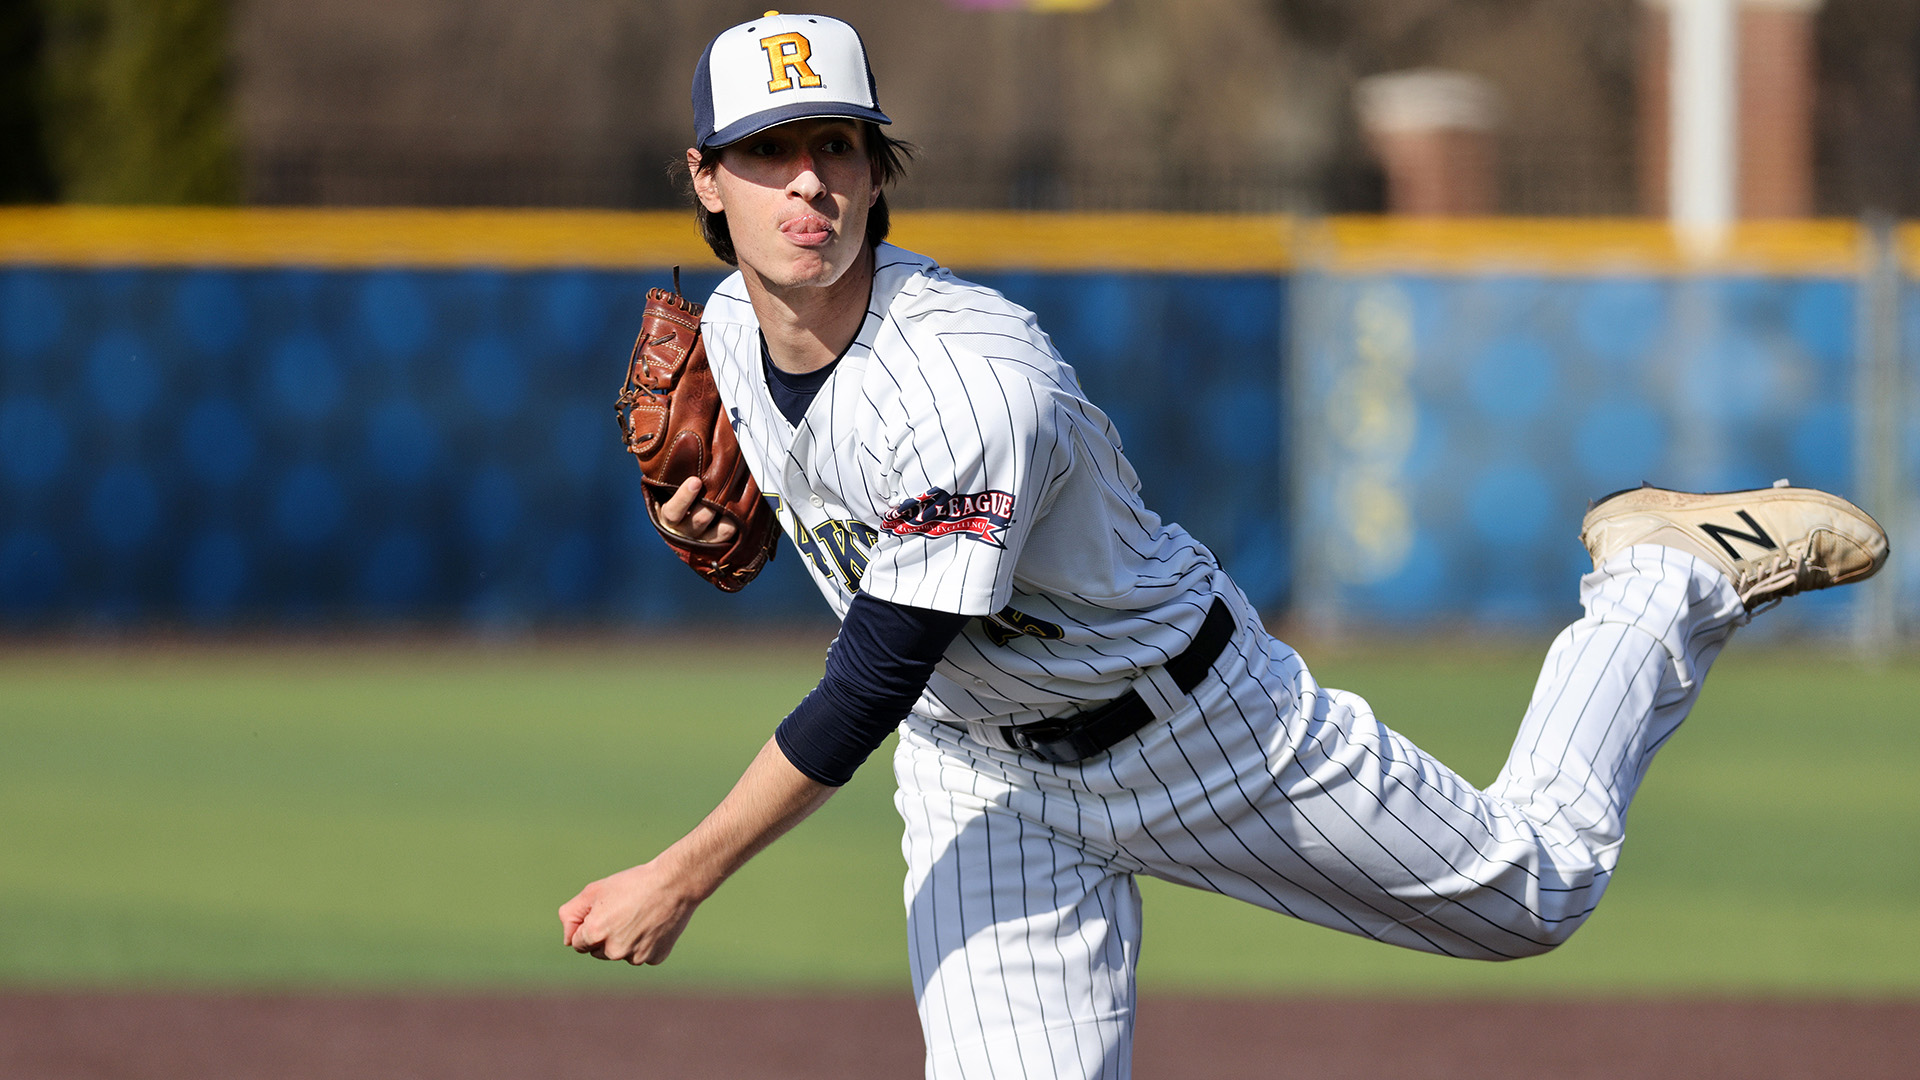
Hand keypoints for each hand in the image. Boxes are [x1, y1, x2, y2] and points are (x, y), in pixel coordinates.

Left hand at [559, 859, 703, 965]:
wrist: (674, 883)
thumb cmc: (633, 883)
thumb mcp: (595, 890)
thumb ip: (571, 914)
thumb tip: (568, 940)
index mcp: (595, 934)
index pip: (578, 942)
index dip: (589, 925)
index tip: (604, 911)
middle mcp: (614, 951)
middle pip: (598, 951)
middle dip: (605, 935)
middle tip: (623, 912)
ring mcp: (636, 957)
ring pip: (621, 954)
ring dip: (625, 941)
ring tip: (640, 916)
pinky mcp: (655, 959)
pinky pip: (642, 955)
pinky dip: (645, 944)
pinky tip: (653, 924)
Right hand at [659, 476, 738, 543]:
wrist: (684, 519)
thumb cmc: (674, 493)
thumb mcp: (669, 485)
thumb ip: (671, 471)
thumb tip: (676, 435)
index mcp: (669, 516)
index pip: (673, 512)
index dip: (684, 498)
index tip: (695, 481)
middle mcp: (685, 531)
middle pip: (700, 520)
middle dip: (712, 503)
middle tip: (724, 484)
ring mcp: (703, 539)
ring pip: (718, 531)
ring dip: (729, 512)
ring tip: (739, 492)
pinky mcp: (719, 542)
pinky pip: (731, 535)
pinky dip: (739, 521)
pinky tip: (746, 505)